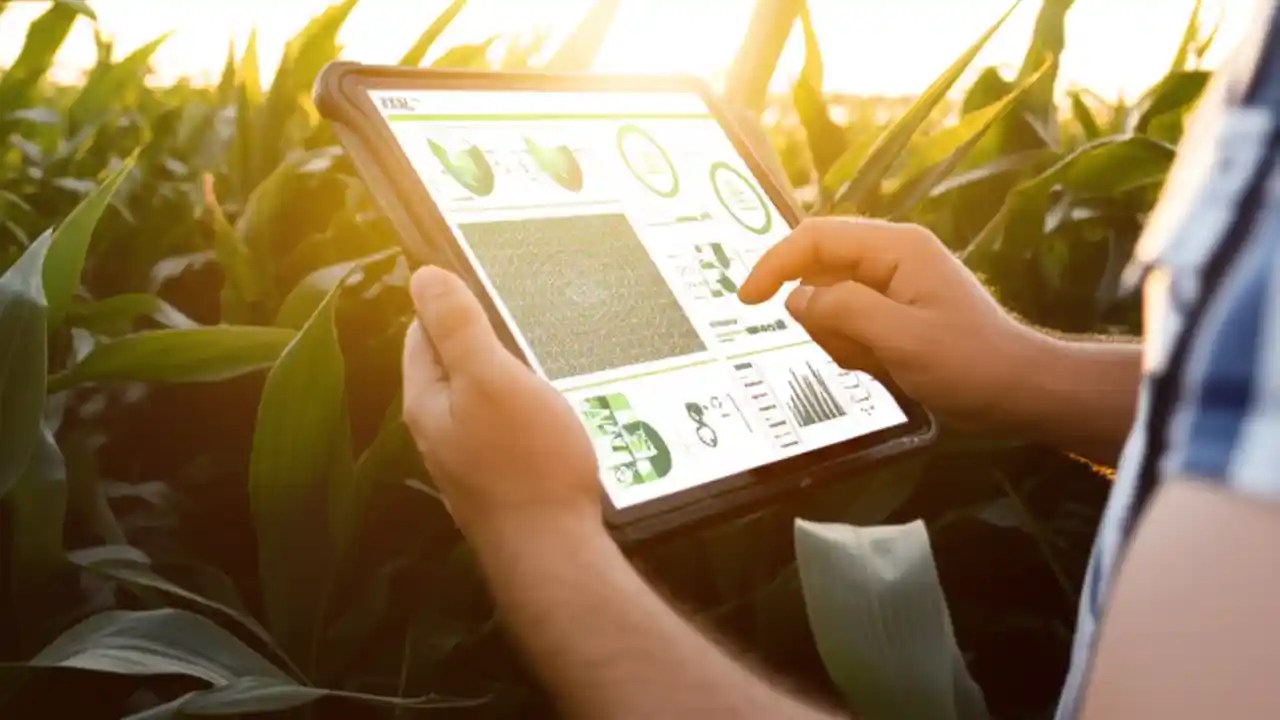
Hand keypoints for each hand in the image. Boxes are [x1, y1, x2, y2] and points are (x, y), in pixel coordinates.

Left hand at [401, 266, 600, 538]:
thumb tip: (423, 276)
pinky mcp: (499, 483)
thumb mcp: (492, 379)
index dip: (450, 307)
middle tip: (524, 324)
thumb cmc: (526, 462)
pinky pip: (502, 432)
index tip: (491, 291)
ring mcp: (467, 462)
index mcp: (427, 401)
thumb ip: (458, 328)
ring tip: (543, 365)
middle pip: (450, 369)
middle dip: (480, 343)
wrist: (553, 552)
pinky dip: (521, 414)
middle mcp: (438, 433)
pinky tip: (549, 416)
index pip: (422, 335)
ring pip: (479, 402)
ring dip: (504, 380)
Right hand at [738, 218, 1043, 428]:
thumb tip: (797, 299)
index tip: (746, 301)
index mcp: (897, 248)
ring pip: (830, 304)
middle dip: (823, 319)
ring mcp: (894, 286)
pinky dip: (854, 349)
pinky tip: (886, 368)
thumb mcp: (902, 340)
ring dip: (841, 340)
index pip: (815, 238)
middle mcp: (892, 258)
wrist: (1021, 392)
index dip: (774, 264)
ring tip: (880, 362)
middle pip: (820, 273)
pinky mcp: (895, 313)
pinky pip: (849, 325)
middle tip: (858, 353)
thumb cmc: (971, 363)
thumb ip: (843, 311)